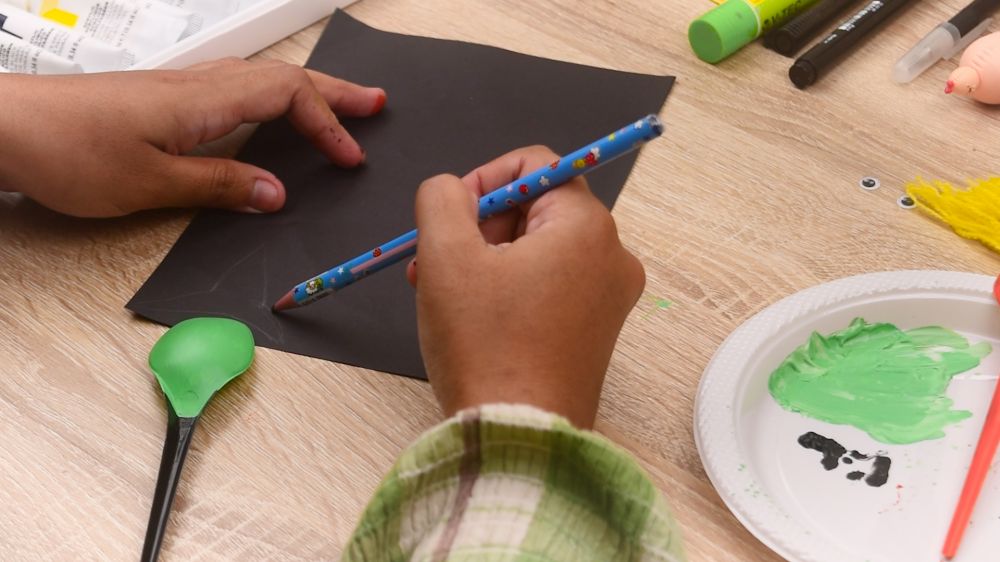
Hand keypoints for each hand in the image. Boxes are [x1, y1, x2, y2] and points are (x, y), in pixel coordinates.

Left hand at [0, 58, 384, 216]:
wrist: (6, 128)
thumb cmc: (69, 151)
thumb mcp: (151, 184)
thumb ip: (220, 186)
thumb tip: (275, 194)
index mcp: (203, 101)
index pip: (286, 97)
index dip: (326, 124)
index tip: (350, 158)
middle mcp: (198, 86)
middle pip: (283, 77)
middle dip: (334, 91)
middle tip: (374, 103)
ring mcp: (181, 89)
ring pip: (260, 79)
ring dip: (306, 91)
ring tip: (337, 105)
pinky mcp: (164, 100)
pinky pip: (236, 87)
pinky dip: (271, 97)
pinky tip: (270, 115)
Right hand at [409, 146, 644, 427]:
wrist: (519, 438)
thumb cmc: (485, 347)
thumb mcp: (446, 256)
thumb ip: (441, 198)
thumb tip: (451, 188)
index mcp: (587, 227)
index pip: (535, 165)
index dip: (483, 180)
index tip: (450, 215)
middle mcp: (612, 256)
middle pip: (537, 208)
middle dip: (480, 226)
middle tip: (434, 259)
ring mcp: (610, 297)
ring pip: (539, 249)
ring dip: (487, 259)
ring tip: (441, 291)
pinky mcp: (597, 330)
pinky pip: (550, 285)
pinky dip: (510, 288)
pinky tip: (471, 314)